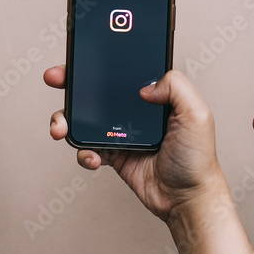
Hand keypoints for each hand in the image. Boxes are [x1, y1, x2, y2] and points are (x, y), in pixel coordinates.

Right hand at [44, 66, 224, 220]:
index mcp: (157, 92)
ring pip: (85, 117)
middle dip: (72, 82)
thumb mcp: (197, 114)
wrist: (186, 199)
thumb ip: (176, 86)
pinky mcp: (113, 153)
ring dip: (67, 120)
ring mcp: (121, 131)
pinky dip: (82, 152)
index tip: (82, 54)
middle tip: (55, 78)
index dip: (102, 58)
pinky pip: (87, 147)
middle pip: (97, 88)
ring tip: (62, 129)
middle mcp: (136, 108)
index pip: (125, 67)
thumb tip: (145, 84)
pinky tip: (93, 158)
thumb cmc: (198, 158)